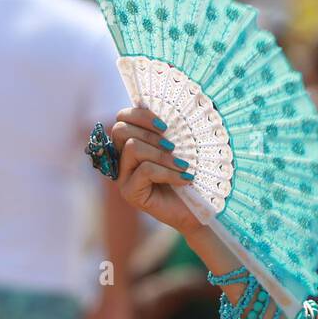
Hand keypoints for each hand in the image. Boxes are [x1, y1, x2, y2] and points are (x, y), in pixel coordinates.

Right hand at [110, 108, 212, 237]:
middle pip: (120, 129)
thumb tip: (169, 109)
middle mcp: (122, 159)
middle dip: (149, 133)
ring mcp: (123, 177)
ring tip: (183, 166)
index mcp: (132, 143)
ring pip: (132, 148)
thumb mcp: (179, 148)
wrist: (197, 210)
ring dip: (162, 155)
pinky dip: (168, 172)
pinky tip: (184, 179)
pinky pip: (145, 170)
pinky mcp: (130, 192)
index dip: (140, 115)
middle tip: (173, 146)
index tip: (165, 125)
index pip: (122, 118)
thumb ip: (167, 132)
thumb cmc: (189, 175)